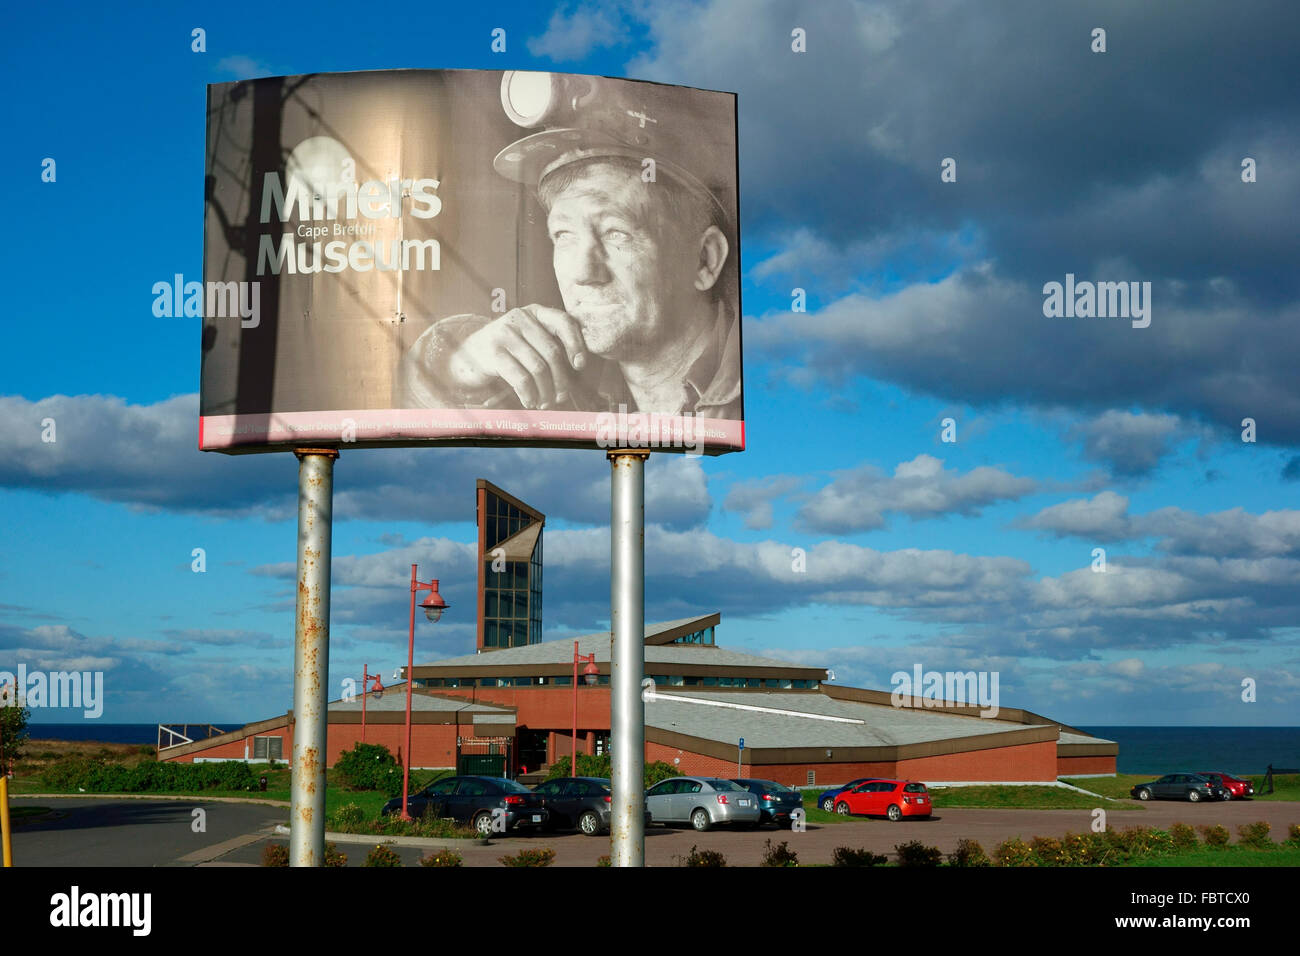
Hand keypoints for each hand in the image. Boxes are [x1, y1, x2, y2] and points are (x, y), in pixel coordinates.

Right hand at [445, 305, 588, 408]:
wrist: (465, 357)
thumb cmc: (505, 352)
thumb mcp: (527, 339)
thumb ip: (549, 344)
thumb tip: (578, 367)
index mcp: (534, 312)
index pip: (563, 322)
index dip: (576, 344)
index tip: (580, 366)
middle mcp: (520, 318)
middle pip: (552, 352)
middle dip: (560, 380)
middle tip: (560, 397)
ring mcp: (504, 334)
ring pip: (538, 368)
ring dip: (545, 391)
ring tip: (544, 403)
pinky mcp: (493, 353)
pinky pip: (521, 378)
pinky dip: (529, 394)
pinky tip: (529, 401)